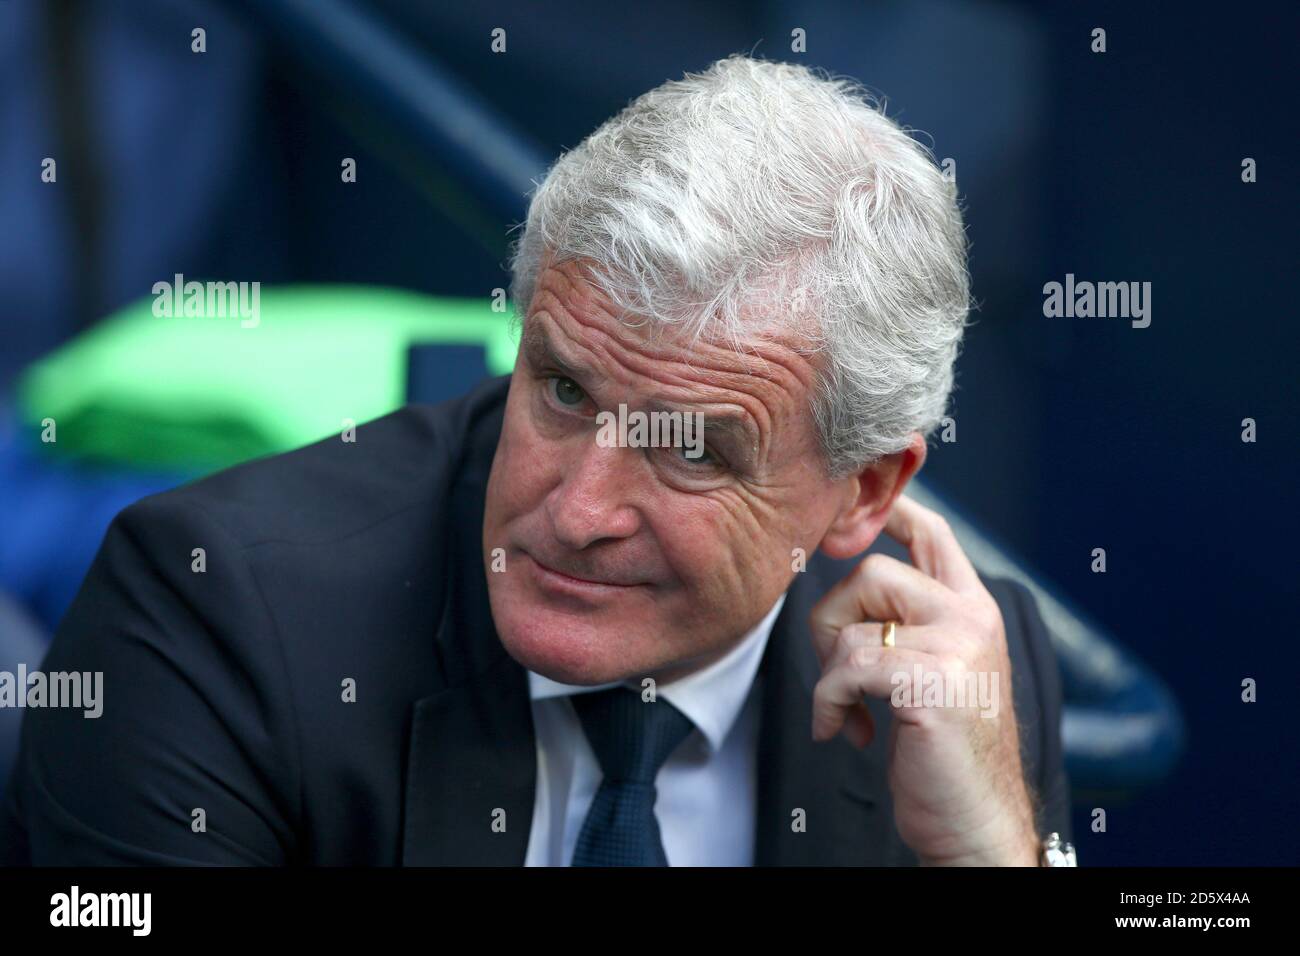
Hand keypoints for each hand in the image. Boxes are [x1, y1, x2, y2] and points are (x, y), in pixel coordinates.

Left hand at [809, 494, 1038, 865]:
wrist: (975, 821)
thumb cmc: (945, 751)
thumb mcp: (937, 671)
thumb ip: (910, 624)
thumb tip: (846, 583)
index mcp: (974, 610)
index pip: (933, 534)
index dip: (891, 510)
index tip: (853, 508)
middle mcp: (971, 619)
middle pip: (870, 572)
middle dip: (831, 620)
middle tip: (837, 672)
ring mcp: (956, 649)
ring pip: (852, 626)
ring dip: (829, 677)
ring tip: (849, 713)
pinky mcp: (931, 685)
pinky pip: (846, 670)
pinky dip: (829, 704)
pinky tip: (848, 732)